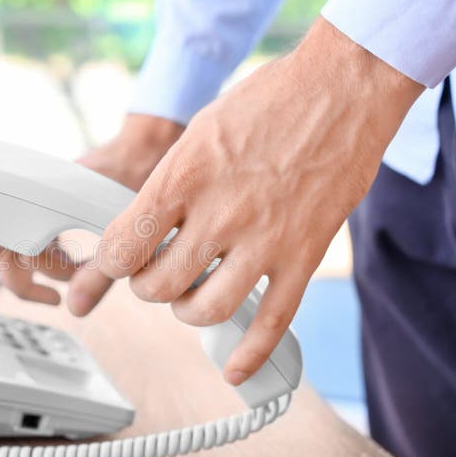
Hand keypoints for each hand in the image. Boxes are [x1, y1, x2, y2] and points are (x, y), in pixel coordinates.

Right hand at [0, 114, 184, 314]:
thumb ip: (99, 269)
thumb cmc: (128, 176)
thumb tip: (76, 310)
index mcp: (32, 196)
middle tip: (55, 300)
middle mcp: (25, 200)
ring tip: (83, 272)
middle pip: (10, 256)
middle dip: (30, 283)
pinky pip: (41, 243)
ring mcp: (34, 206)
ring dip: (51, 270)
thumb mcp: (116, 223)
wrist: (140, 152)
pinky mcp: (47, 211)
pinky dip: (57, 259)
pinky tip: (80, 262)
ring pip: (27, 253)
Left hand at [97, 18, 423, 385]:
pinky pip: (272, 321)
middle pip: (158, 287)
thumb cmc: (264, 102)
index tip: (119, 261)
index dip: (112, 264)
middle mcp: (220, 213)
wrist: (343, 87)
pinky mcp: (304, 254)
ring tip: (192, 295)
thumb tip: (141, 230)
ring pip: (207, 310)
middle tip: (157, 272)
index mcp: (184, 177)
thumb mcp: (197, 133)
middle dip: (148, 287)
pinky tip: (234, 369)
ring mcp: (265, 238)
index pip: (123, 248)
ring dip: (189, 311)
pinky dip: (250, 354)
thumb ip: (168, 187)